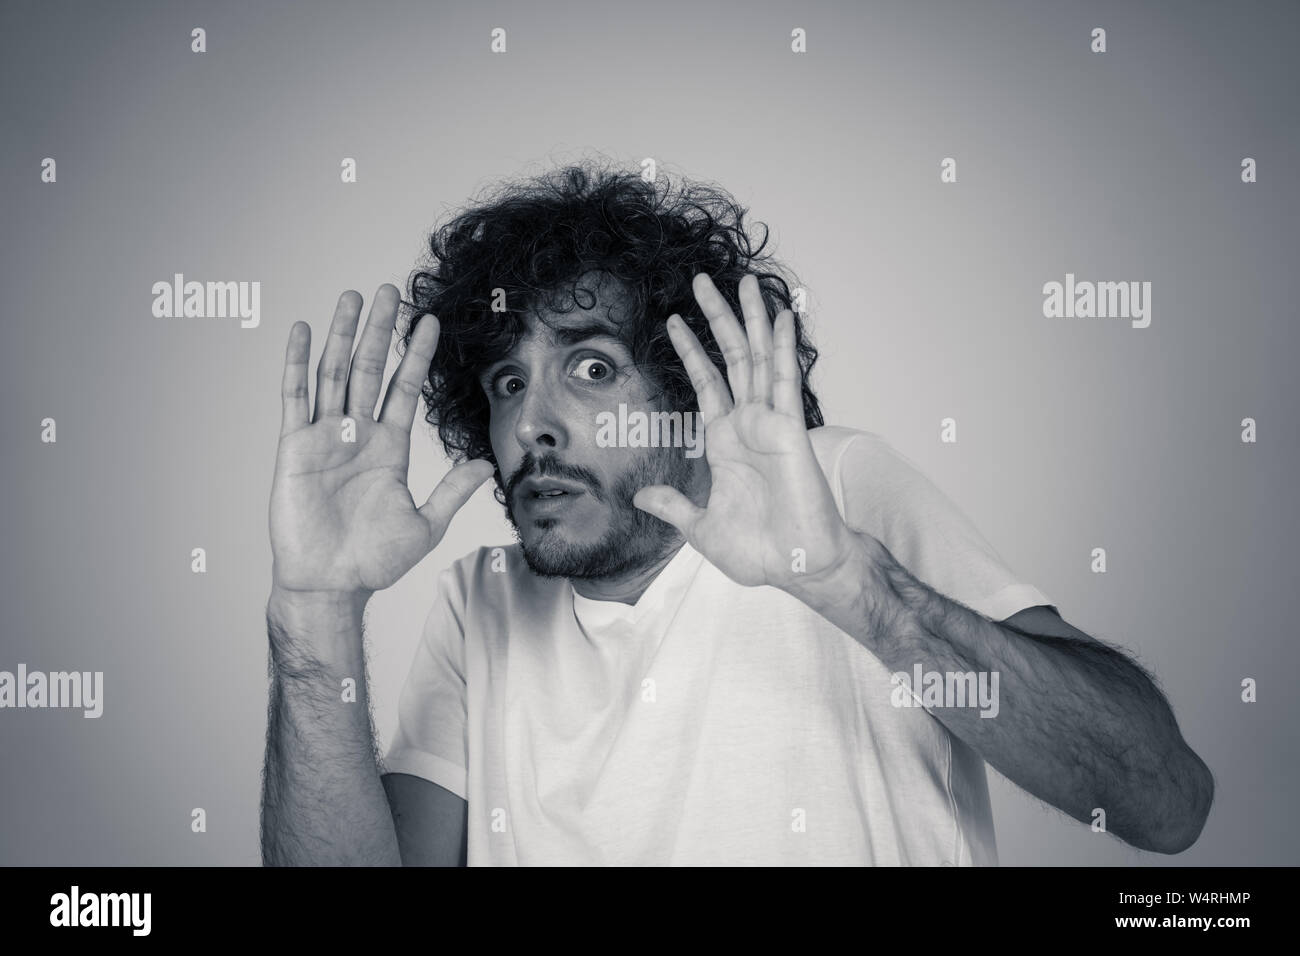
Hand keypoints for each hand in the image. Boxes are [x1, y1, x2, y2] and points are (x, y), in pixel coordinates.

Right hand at [269, 285, 493, 596]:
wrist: (330, 584)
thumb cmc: (373, 560)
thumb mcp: (425, 523)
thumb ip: (454, 491)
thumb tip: (487, 465)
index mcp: (388, 448)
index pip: (405, 388)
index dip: (417, 355)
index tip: (430, 322)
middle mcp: (357, 434)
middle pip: (371, 369)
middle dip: (383, 330)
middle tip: (391, 290)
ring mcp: (324, 436)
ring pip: (336, 372)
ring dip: (345, 334)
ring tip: (354, 296)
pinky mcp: (294, 446)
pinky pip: (294, 396)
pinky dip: (296, 362)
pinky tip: (302, 329)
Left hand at [632, 273, 858, 590]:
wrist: (796, 566)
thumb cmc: (760, 550)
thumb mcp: (701, 527)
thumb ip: (674, 506)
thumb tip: (641, 496)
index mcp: (725, 442)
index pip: (705, 383)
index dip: (690, 351)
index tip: (672, 320)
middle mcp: (748, 423)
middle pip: (731, 357)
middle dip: (716, 318)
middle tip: (701, 279)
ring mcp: (770, 422)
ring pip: (758, 357)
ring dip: (750, 319)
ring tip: (742, 281)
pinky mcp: (791, 429)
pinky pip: (785, 380)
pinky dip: (783, 347)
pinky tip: (782, 316)